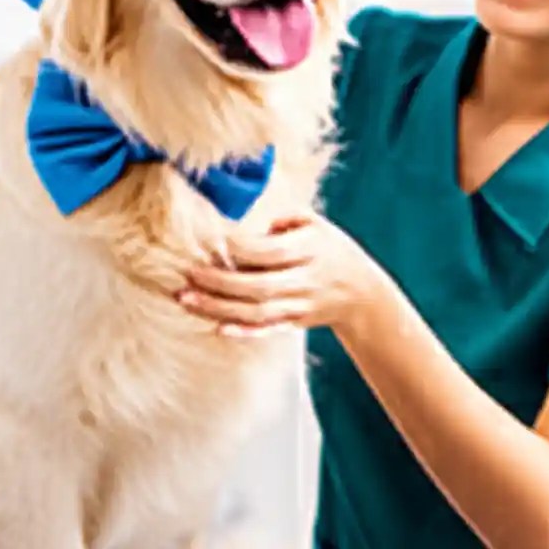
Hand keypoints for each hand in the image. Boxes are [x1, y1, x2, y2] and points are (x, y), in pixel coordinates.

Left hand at [175, 214, 389, 336]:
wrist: (362, 293)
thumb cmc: (330, 250)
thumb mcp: (315, 224)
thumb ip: (284, 217)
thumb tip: (251, 221)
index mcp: (310, 250)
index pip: (270, 252)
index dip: (240, 249)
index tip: (212, 242)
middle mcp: (305, 280)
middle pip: (258, 286)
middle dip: (219, 283)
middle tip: (187, 275)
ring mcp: (300, 306)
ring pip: (256, 312)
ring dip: (218, 308)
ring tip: (186, 299)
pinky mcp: (295, 323)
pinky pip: (267, 330)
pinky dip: (243, 331)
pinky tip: (217, 328)